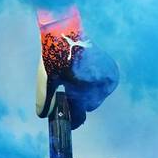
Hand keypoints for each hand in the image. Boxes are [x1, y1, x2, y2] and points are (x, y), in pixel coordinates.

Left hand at [34, 7, 118, 130]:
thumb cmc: (55, 56)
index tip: (70, 124)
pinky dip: (96, 85)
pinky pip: (105, 88)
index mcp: (83, 90)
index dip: (73, 120)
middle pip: (89, 105)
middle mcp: (99, 86)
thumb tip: (44, 116)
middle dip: (80, 102)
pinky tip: (86, 75)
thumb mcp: (47, 79)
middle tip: (69, 95)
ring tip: (76, 80)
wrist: (67, 33)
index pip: (80, 115)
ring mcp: (108, 79)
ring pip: (97, 96)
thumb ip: (45, 100)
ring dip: (88, 93)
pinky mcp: (113, 73)